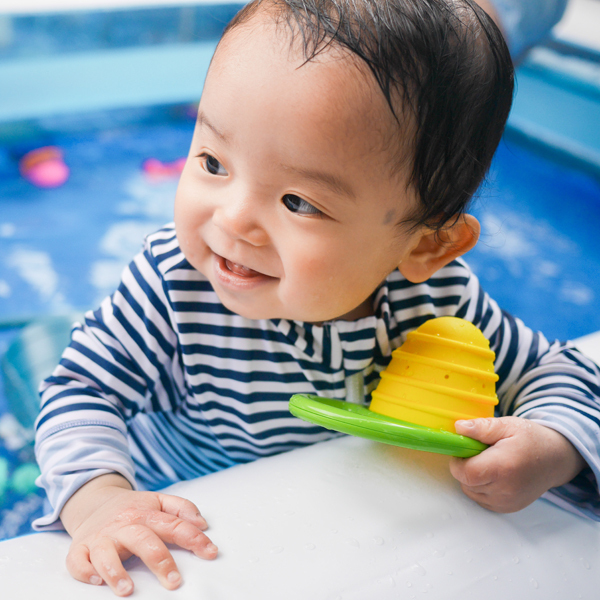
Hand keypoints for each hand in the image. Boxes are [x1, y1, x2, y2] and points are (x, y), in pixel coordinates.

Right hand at [60, 474, 217, 595]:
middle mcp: (124, 525)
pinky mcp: (79, 548)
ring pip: (106, 553)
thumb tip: (203, 524)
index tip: (210, 552)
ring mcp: (101, 537)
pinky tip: (96, 581)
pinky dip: (85, 571)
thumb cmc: (132, 508)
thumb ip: (182, 508)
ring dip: (115, 571)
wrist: (93, 502)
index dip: (194, 538)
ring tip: (128, 589)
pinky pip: (77, 560)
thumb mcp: (158, 501)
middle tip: (174, 581)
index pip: (174, 525)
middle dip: (159, 560)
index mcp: (146, 514)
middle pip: (143, 540)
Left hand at [449, 416, 585, 512]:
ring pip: (471, 492)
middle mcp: (505, 490)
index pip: (465, 472)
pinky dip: (480, 487)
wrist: (555, 459)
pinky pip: (480, 499)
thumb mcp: (507, 425)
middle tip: (479, 453)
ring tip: (488, 462)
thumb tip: (458, 428)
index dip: (458, 460)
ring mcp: (506, 502)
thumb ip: (481, 427)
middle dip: (465, 466)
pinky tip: (493, 474)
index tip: (465, 449)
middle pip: (466, 482)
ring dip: (472, 477)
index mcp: (503, 468)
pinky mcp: (507, 508)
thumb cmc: (531, 440)